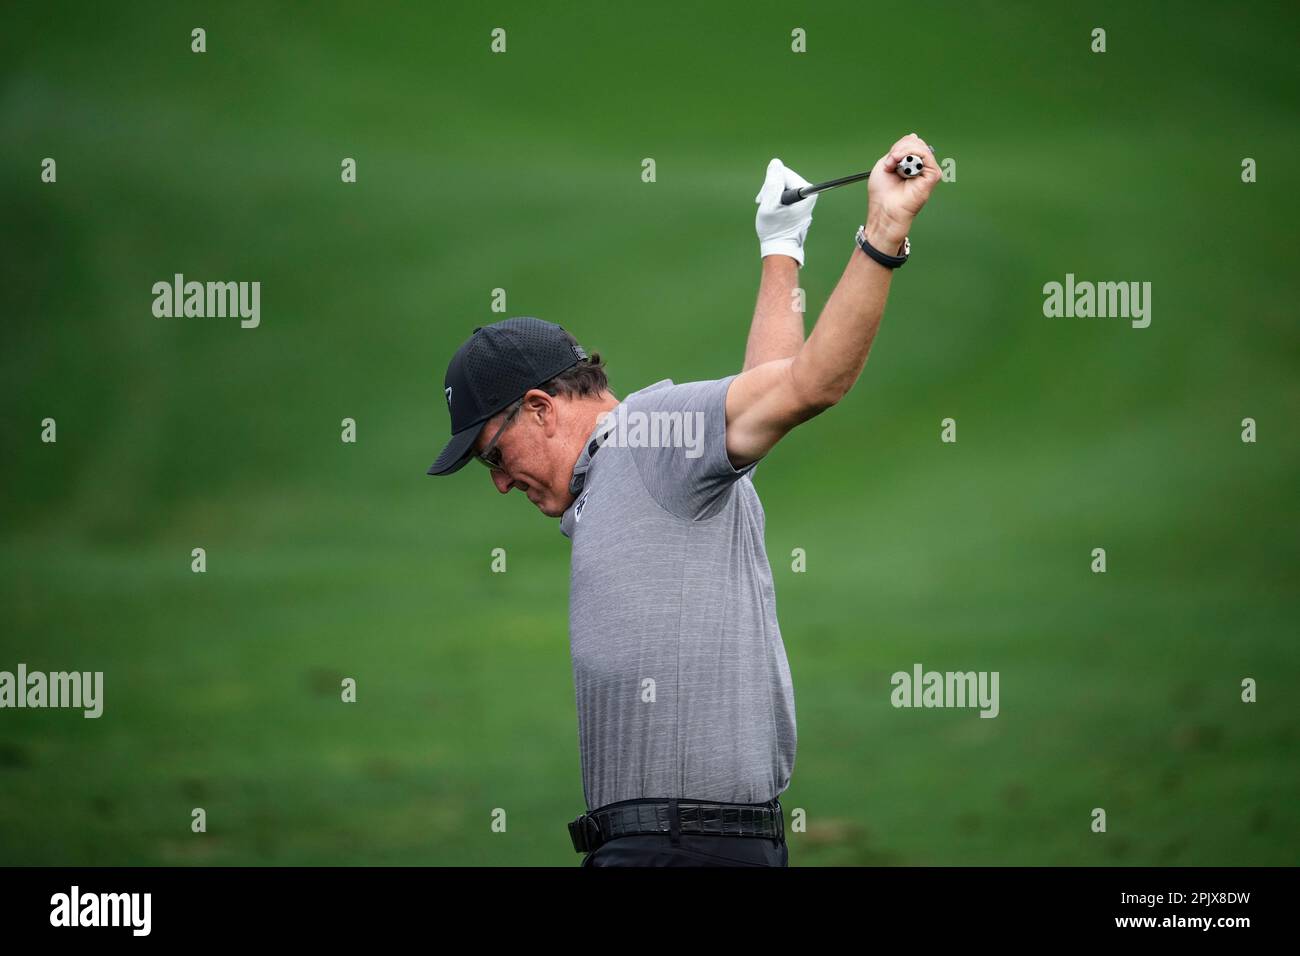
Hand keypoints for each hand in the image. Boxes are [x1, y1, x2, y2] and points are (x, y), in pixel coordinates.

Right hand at [754, 157, 816, 265]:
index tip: (768, 200)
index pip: (783, 173)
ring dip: (772, 196)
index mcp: (807, 192)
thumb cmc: (775, 229)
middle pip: (784, 178)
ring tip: (770, 210)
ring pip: (782, 185)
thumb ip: (772, 182)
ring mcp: (805, 199)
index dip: (771, 185)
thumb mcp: (769, 204)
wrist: (780, 248)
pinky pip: (785, 193)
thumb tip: (776, 163)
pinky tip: (773, 210)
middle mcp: (810, 194)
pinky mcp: (800, 203)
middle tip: (767, 206)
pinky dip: (776, 200)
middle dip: (771, 190)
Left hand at [864, 133, 940, 251]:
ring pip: (920, 146)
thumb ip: (898, 150)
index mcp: (911, 163)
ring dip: (902, 152)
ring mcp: (928, 171)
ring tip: (893, 166)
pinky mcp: (933, 176)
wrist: (884, 210)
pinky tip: (900, 167)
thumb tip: (914, 137)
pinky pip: (925, 155)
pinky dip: (910, 155)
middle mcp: (921, 166)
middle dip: (899, 148)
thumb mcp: (885, 163)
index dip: (898, 146)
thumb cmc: (883, 193)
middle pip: (916, 142)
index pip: (911, 142)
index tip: (888, 160)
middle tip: (890, 163)